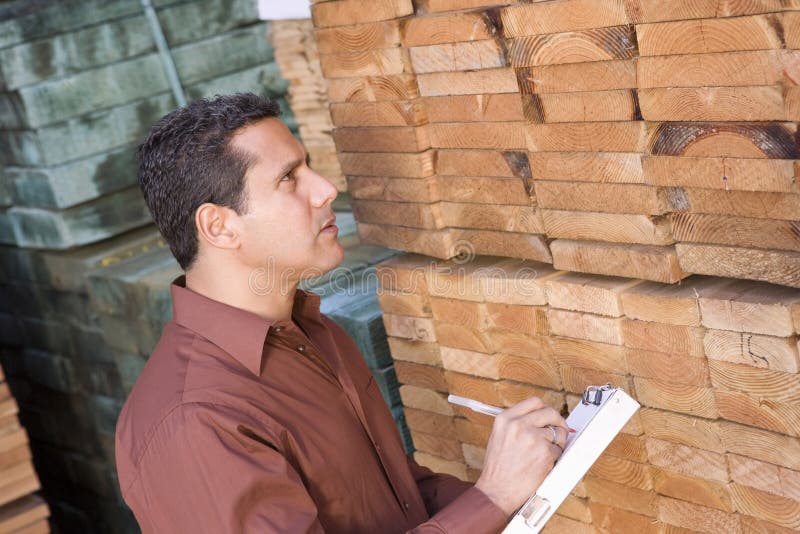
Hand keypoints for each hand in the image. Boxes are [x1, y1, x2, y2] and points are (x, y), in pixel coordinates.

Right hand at [474, 397, 567, 514]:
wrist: (496, 490)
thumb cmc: (497, 468)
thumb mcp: (499, 436)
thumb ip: (516, 424)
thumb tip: (539, 420)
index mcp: (505, 419)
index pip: (534, 402)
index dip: (545, 409)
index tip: (548, 416)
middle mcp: (518, 424)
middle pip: (550, 412)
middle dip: (558, 421)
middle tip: (559, 430)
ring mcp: (532, 437)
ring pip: (557, 433)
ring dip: (556, 443)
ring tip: (545, 454)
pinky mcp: (544, 452)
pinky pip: (558, 450)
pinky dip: (555, 458)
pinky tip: (542, 464)